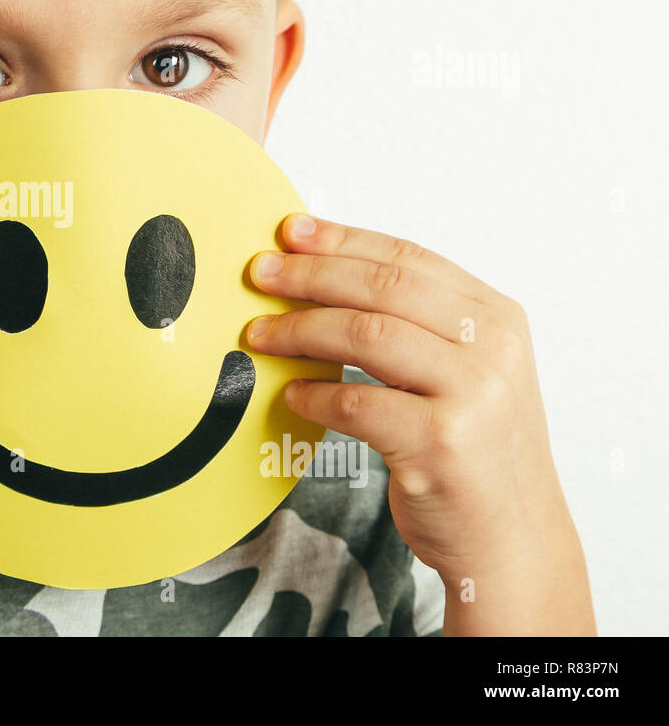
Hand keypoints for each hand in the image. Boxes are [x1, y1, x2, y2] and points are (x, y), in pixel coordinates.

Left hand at [243, 212, 594, 634]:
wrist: (512, 540)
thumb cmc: (472, 452)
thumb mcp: (463, 373)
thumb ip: (413, 326)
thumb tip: (321, 277)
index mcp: (496, 318)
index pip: (409, 259)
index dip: (343, 240)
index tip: (290, 232)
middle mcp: (492, 348)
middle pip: (383, 287)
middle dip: (312, 275)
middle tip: (260, 272)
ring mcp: (473, 396)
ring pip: (366, 335)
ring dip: (301, 330)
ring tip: (259, 334)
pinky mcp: (443, 445)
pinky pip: (357, 404)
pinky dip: (314, 394)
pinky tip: (291, 394)